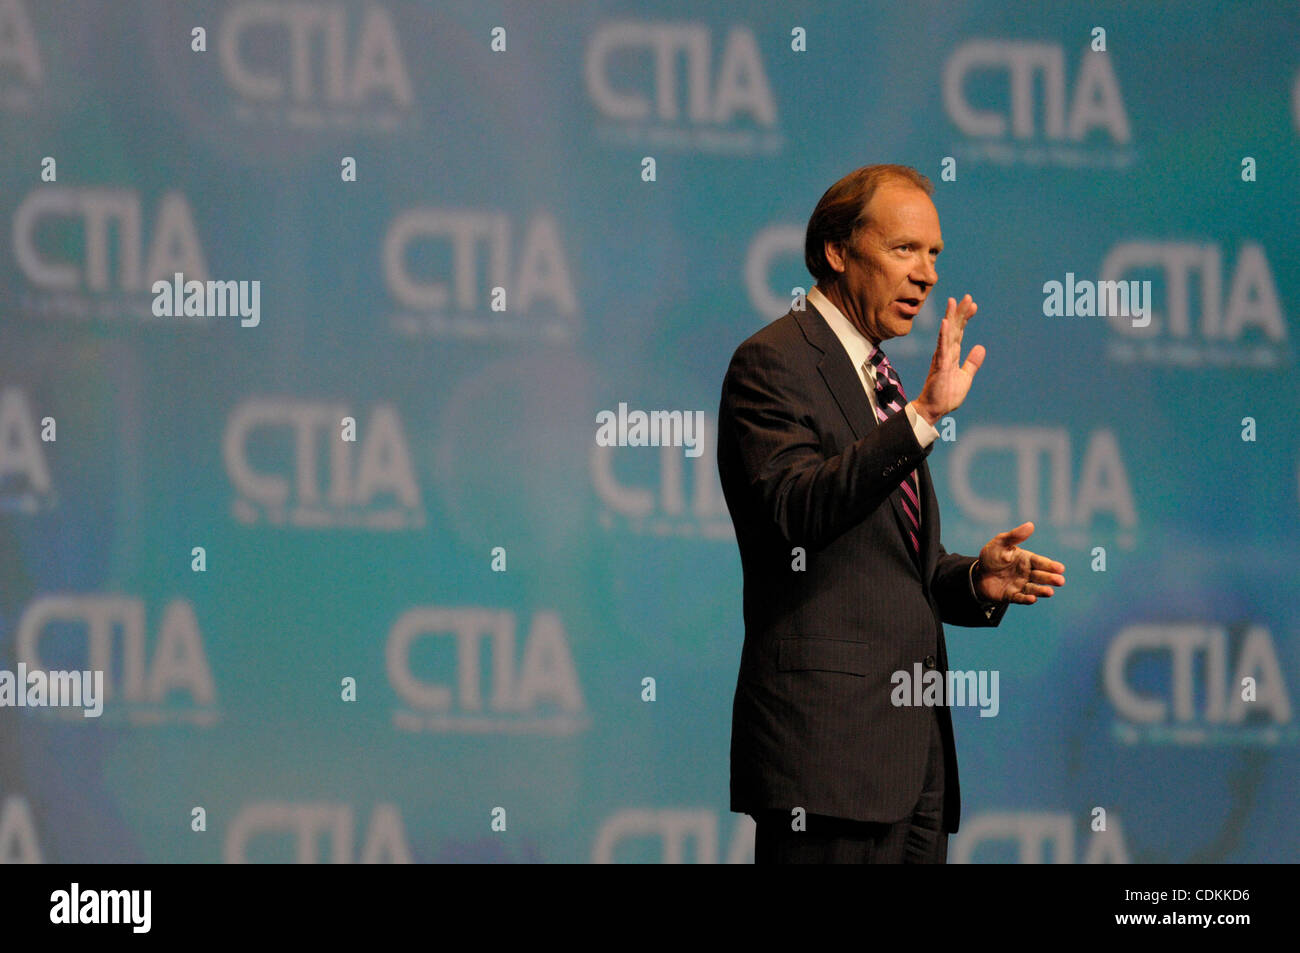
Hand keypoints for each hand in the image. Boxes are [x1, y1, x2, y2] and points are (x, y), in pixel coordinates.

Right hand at [914, 294, 983, 424]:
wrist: (934, 409)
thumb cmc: (946, 394)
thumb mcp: (965, 376)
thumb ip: (972, 362)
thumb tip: (981, 347)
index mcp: (952, 354)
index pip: (960, 332)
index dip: (966, 318)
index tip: (974, 306)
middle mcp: (945, 352)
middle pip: (954, 328)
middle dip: (960, 312)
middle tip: (967, 297)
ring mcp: (941, 358)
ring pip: (947, 334)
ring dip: (950, 317)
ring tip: (953, 301)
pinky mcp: (939, 366)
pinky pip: (941, 348)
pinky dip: (943, 335)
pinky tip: (945, 323)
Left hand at [975, 521, 1064, 604]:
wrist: (978, 573)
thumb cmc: (992, 556)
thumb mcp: (1001, 543)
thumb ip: (1015, 536)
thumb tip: (1030, 525)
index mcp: (1027, 560)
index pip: (1041, 562)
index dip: (1050, 566)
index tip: (1060, 568)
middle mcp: (1027, 573)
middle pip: (1041, 576)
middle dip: (1050, 578)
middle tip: (1060, 581)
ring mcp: (1020, 585)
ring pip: (1034, 589)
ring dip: (1042, 590)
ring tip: (1049, 592)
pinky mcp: (1011, 596)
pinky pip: (1020, 598)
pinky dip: (1027, 599)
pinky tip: (1032, 599)